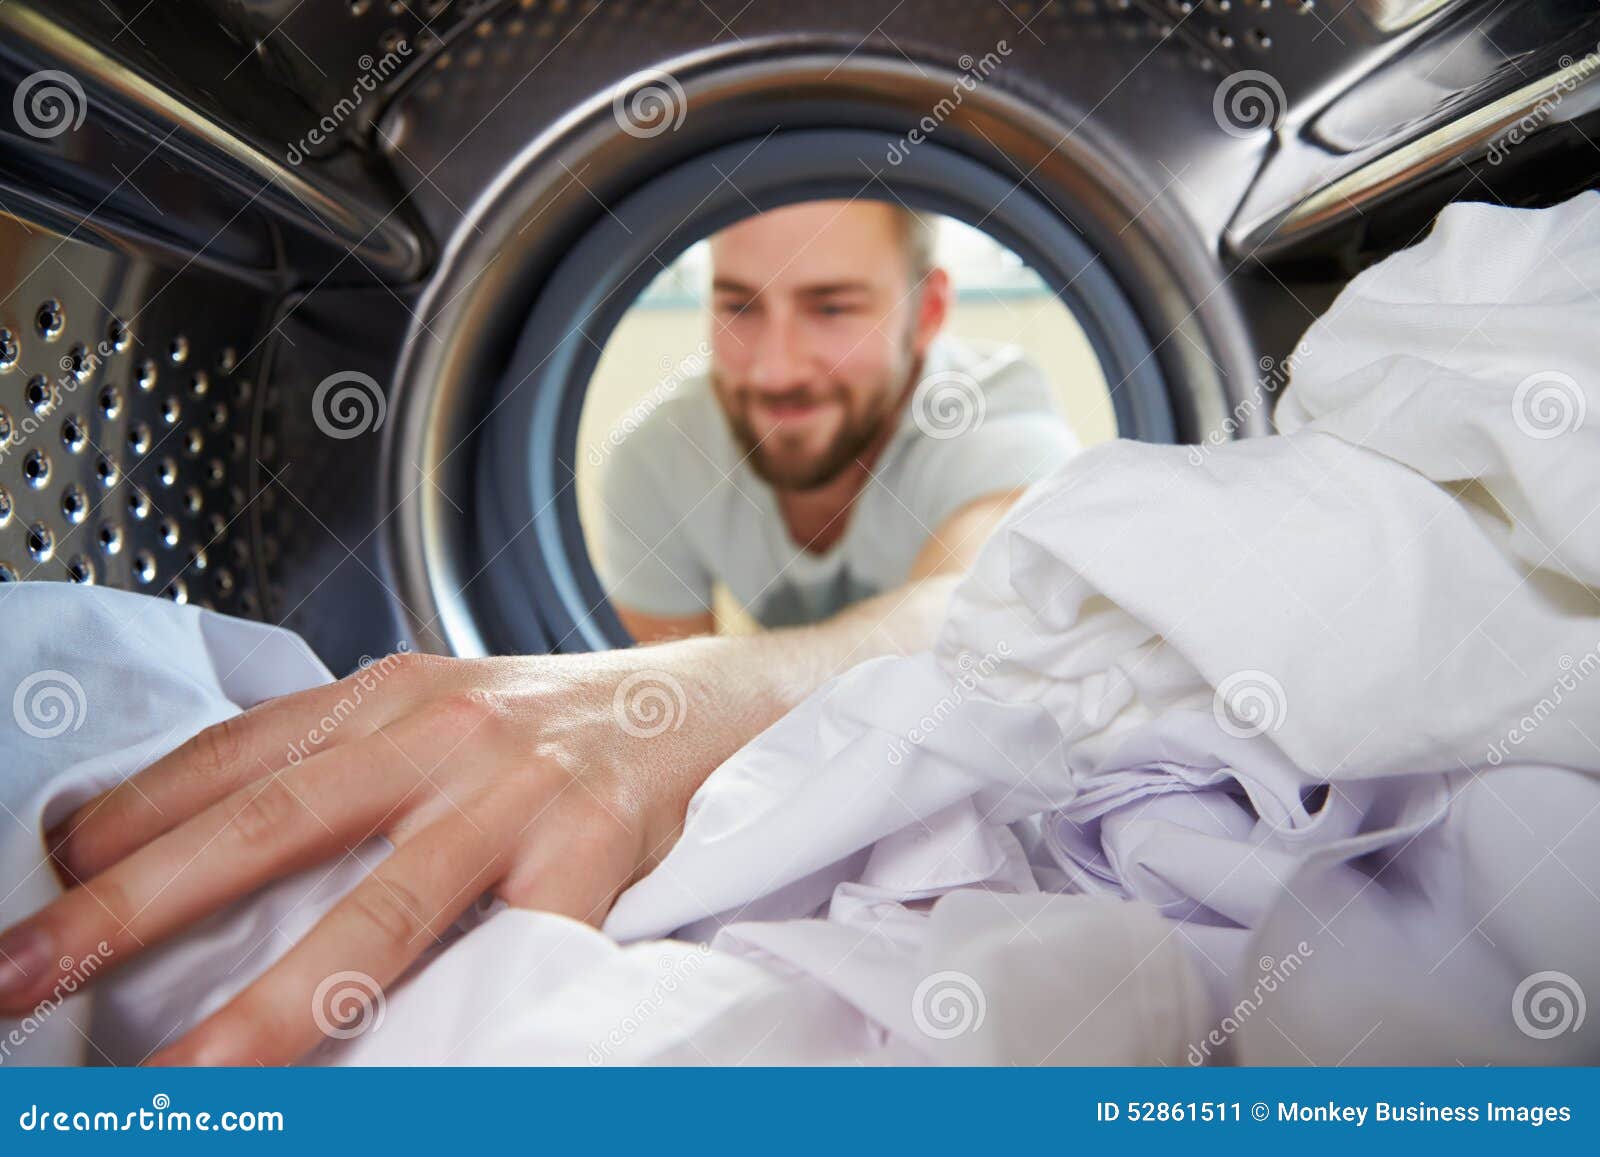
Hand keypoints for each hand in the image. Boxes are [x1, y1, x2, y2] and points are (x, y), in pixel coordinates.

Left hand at [0, 647, 744, 1064]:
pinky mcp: (597, 846)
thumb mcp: (448, 708)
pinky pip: (518, 956)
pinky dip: (468, 1021)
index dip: (124, 822)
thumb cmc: (571, 723)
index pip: (231, 754)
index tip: (37, 886)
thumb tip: (221, 848)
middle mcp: (444, 731)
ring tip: (192, 1081)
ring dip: (275, 1006)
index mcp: (393, 695)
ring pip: (383, 910)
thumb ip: (352, 761)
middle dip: (134, 908)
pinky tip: (424, 1078)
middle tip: (26, 976)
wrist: (721, 699)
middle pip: (270, 823)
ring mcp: (521, 790)